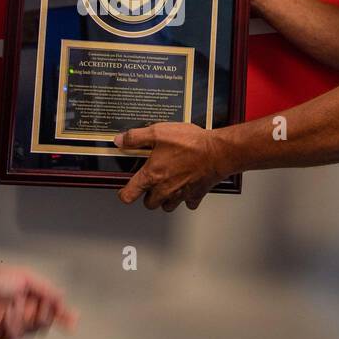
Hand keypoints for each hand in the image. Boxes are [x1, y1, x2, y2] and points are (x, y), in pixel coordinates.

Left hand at [0, 261, 77, 338]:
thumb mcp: (27, 278)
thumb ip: (47, 290)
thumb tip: (63, 297)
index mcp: (31, 298)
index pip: (52, 310)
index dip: (63, 316)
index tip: (73, 321)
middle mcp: (23, 312)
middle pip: (44, 324)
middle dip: (43, 316)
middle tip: (39, 306)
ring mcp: (12, 325)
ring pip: (31, 333)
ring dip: (23, 318)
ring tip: (12, 305)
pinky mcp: (0, 336)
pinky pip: (14, 338)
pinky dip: (11, 325)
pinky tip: (4, 315)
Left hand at [114, 121, 236, 211]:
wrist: (218, 151)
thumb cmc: (190, 144)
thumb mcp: (158, 132)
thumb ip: (136, 137)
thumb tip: (120, 140)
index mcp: (152, 176)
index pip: (129, 195)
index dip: (124, 194)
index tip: (126, 190)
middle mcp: (164, 189)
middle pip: (149, 204)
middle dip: (148, 196)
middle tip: (151, 184)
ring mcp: (181, 194)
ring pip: (167, 206)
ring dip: (165, 199)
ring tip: (168, 185)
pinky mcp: (196, 195)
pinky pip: (188, 203)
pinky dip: (186, 198)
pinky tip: (187, 185)